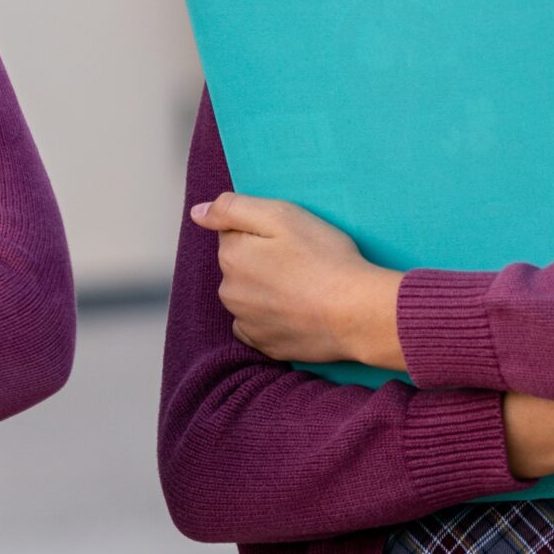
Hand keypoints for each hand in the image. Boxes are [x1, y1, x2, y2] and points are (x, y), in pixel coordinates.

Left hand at [191, 192, 404, 368]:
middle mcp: (229, 292)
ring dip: (268, 290)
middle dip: (263, 260)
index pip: (235, 233)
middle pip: (241, 265)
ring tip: (305, 286)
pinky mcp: (265, 345)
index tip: (289, 238)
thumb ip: (232, 208)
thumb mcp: (281, 215)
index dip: (264, 232)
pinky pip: (259, 326)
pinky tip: (298, 311)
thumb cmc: (323, 258)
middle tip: (302, 260)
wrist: (355, 313)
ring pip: (250, 296)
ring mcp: (246, 322)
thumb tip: (197, 213)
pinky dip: (273, 318)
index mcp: (231, 256)